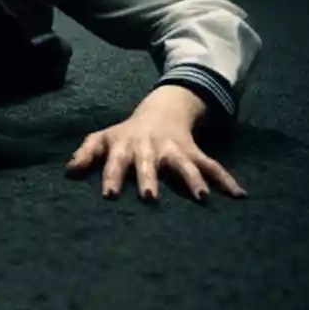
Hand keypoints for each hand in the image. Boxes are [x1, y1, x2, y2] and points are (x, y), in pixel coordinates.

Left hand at [65, 85, 247, 200]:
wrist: (161, 111)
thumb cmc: (126, 135)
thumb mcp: (102, 138)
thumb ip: (86, 153)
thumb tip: (68, 170)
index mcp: (125, 147)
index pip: (115, 163)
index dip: (111, 177)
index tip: (110, 196)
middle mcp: (150, 149)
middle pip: (148, 165)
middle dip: (149, 179)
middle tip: (149, 198)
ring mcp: (174, 151)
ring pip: (185, 165)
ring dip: (192, 180)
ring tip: (202, 198)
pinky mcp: (194, 153)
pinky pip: (212, 166)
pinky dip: (227, 179)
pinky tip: (239, 195)